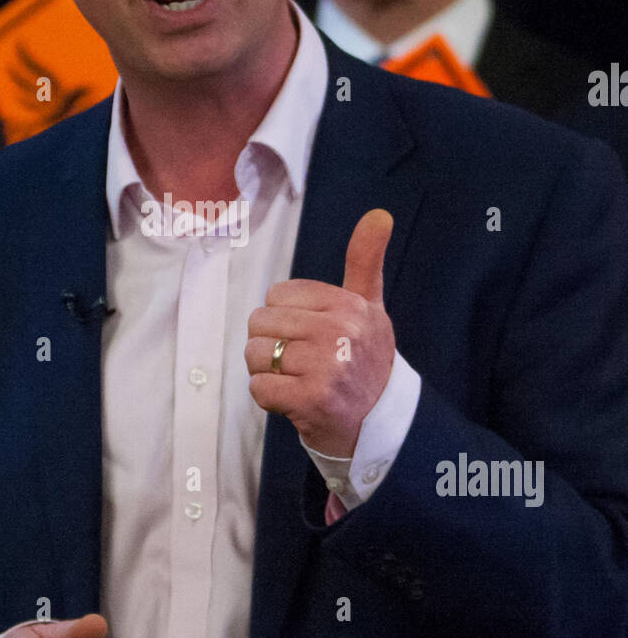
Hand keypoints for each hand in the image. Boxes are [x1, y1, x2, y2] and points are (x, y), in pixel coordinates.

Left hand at [246, 208, 394, 454]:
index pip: (277, 295)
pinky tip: (294, 400)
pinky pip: (259, 388)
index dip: (285, 317)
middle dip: (272, 344)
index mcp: (350, 305)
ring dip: (267, 372)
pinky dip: (269, 398)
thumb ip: (366, 260)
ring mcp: (326, 367)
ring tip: (297, 380)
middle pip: (261, 322)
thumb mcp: (370, 307)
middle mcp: (340, 332)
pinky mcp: (311, 400)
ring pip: (255, 355)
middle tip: (304, 362)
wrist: (382, 424)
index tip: (313, 336)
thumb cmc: (366, 359)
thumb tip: (378, 213)